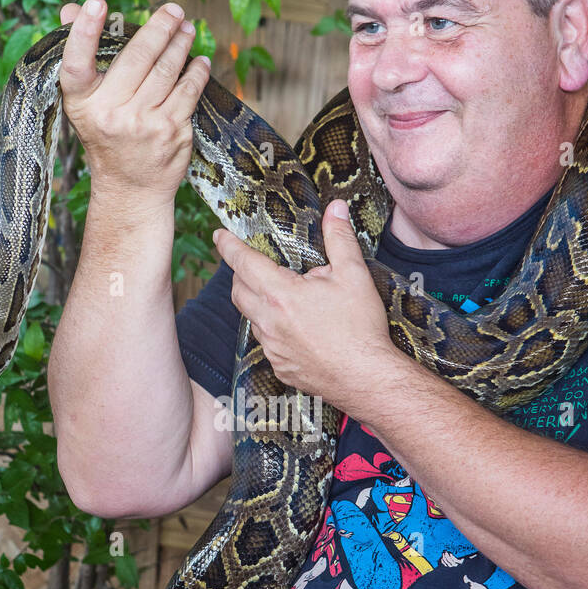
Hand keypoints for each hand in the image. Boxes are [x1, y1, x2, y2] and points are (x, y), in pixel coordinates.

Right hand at [57, 0, 211, 203]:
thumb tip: (72, 8)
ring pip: (167, 70)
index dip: (85, 31)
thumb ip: (80, 54)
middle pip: (138, 57)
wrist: (130, 189)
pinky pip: (188, 91)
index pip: (77, 62)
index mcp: (82, 103)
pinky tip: (199, 61)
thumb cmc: (106, 136)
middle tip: (174, 10)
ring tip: (187, 29)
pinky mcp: (171, 132)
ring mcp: (143, 124)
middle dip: (160, 27)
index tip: (96, 3)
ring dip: (181, 43)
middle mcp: (110, 114)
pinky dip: (196, 72)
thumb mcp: (85, 103)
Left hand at [213, 199, 394, 412]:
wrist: (368, 379)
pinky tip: (295, 328)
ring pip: (252, 319)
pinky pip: (267, 343)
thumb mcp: (354, 275)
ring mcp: (272, 348)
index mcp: (282, 295)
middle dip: (240, 274)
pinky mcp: (280, 367)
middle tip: (253, 265)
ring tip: (283, 297)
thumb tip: (335, 209)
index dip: (228, 247)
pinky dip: (273, 330)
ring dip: (258, 304)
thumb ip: (339, 239)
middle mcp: (269, 322)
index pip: (243, 263)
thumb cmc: (361, 329)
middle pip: (238, 291)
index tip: (220, 236)